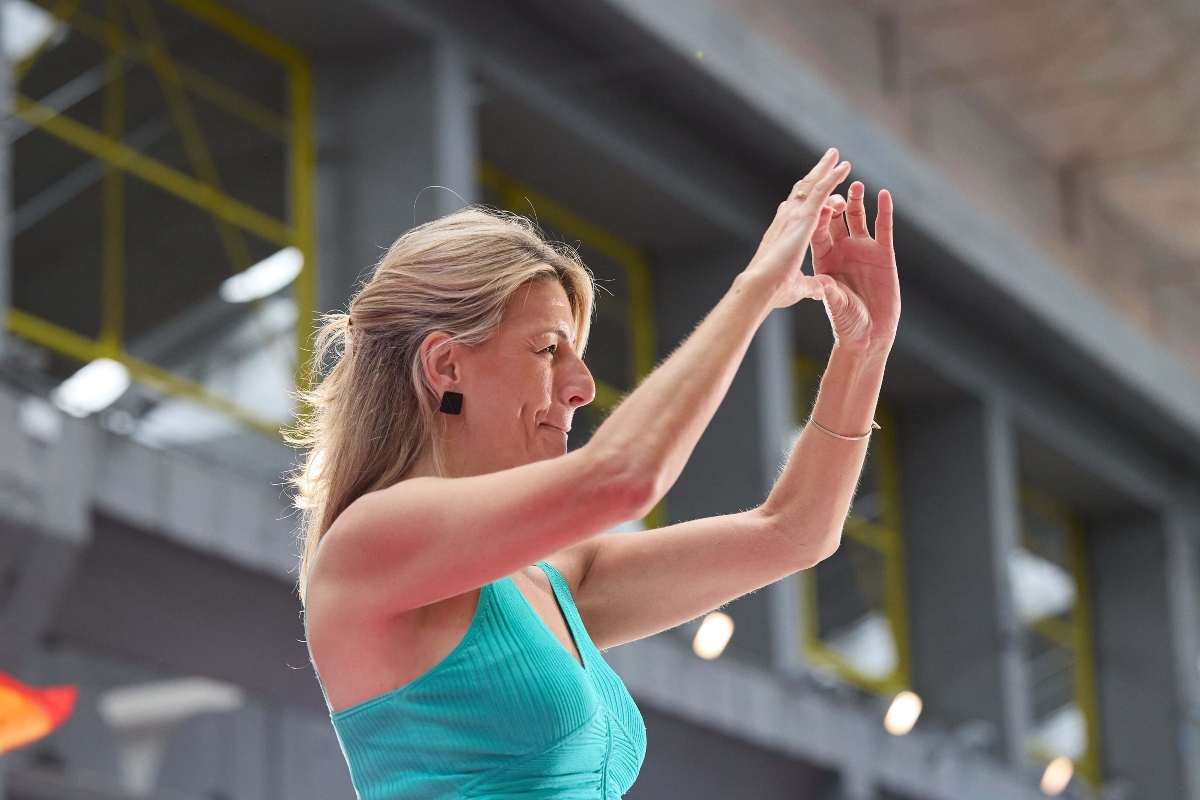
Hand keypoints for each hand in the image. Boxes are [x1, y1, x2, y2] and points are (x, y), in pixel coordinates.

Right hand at [743, 149, 851, 308]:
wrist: (762, 286)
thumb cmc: (772, 291)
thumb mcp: (797, 286)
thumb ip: (811, 285)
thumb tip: (819, 290)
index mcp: (783, 235)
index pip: (795, 211)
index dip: (804, 199)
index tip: (813, 191)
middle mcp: (786, 220)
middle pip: (801, 192)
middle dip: (813, 176)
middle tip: (824, 162)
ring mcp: (794, 215)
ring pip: (811, 185)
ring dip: (823, 169)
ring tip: (834, 155)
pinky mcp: (805, 216)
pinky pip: (822, 191)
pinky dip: (832, 177)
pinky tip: (844, 166)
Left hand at [809, 181, 898, 356]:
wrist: (869, 334)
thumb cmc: (846, 322)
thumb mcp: (836, 304)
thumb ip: (830, 291)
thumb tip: (822, 283)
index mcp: (823, 259)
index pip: (818, 232)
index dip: (819, 219)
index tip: (819, 208)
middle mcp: (841, 250)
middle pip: (836, 219)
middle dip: (835, 204)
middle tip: (837, 192)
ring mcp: (862, 250)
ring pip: (857, 218)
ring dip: (856, 201)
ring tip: (855, 185)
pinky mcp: (883, 253)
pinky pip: (883, 228)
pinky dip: (884, 211)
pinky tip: (883, 194)